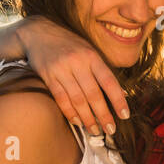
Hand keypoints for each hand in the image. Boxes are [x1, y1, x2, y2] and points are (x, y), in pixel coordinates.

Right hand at [16, 15, 129, 134]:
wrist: (38, 33)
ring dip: (88, 118)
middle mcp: (78, 62)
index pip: (109, 81)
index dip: (118, 100)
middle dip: (103, 115)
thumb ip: (103, 71)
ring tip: (95, 130)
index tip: (125, 115)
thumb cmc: (69, 44)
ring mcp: (62, 70)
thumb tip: (121, 94)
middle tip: (110, 130)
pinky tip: (78, 121)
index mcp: (92, 56)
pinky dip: (70, 112)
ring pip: (77, 99)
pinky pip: (61, 99)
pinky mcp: (48, 76)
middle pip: (93, 94)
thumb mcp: (89, 51)